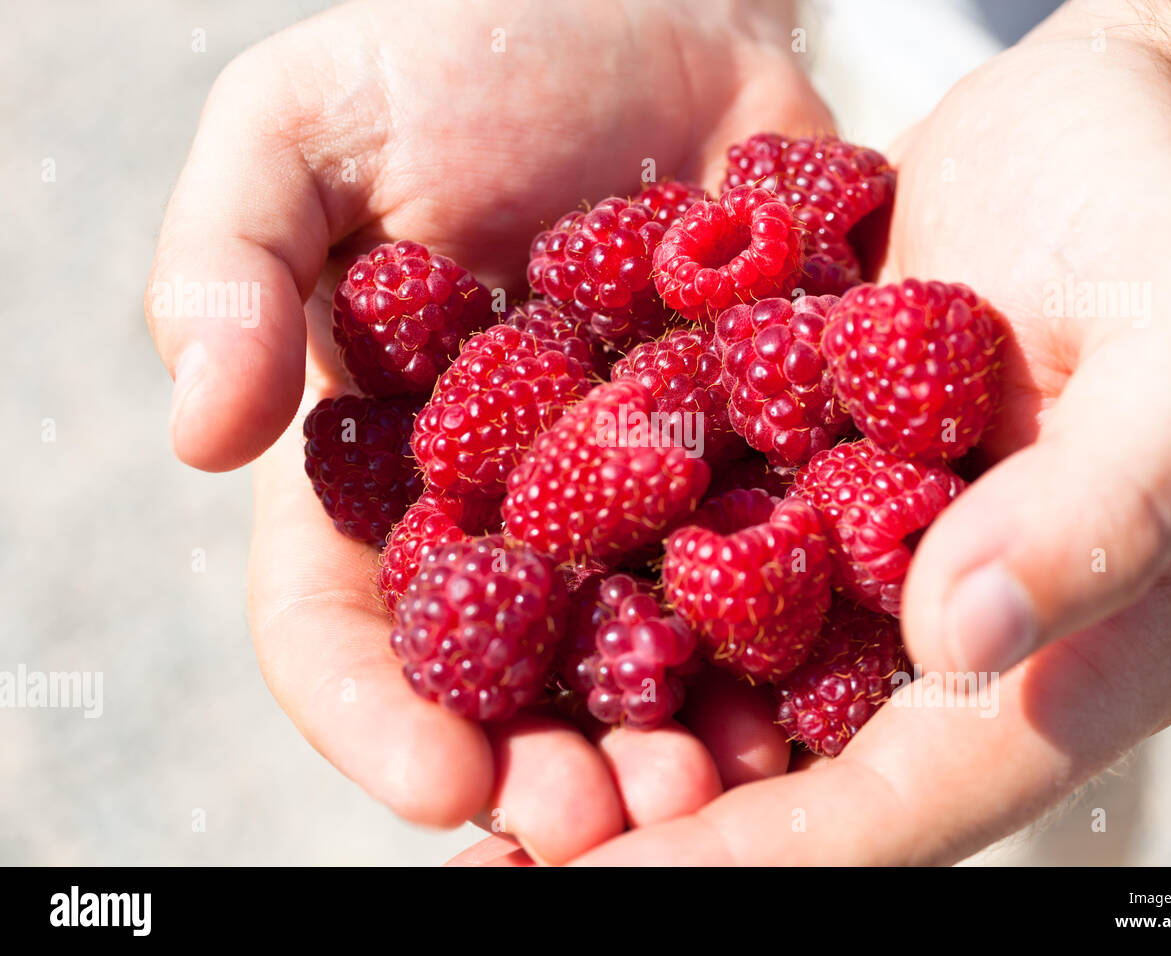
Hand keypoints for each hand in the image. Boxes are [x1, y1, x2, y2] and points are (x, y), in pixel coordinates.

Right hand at [145, 0, 833, 860]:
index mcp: (385, 468)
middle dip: (553, 768)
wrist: (662, 8)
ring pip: (657, 661)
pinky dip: (806, 643)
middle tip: (613, 815)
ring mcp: (648, 501)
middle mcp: (513, 514)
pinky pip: (786, 573)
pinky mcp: (768, 460)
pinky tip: (840, 691)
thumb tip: (201, 431)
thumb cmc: (469, 50)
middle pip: (515, 687)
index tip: (445, 782)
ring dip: (686, 741)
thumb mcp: (311, 125)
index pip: (349, 630)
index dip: (378, 720)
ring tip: (732, 782)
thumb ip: (231, 260)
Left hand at [572, 0, 1170, 863]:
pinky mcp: (808, 479)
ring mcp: (871, 561)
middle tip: (515, 831)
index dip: (757, 854)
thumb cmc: (1170, 215)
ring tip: (483, 749)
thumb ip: (1103, 503)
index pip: (903, 802)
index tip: (608, 871)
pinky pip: (707, 555)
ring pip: (733, 678)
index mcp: (1072, 651)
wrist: (1105, 121)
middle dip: (660, 818)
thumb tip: (956, 647)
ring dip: (614, 719)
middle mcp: (956, 633)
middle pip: (798, 773)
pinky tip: (511, 592)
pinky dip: (618, 585)